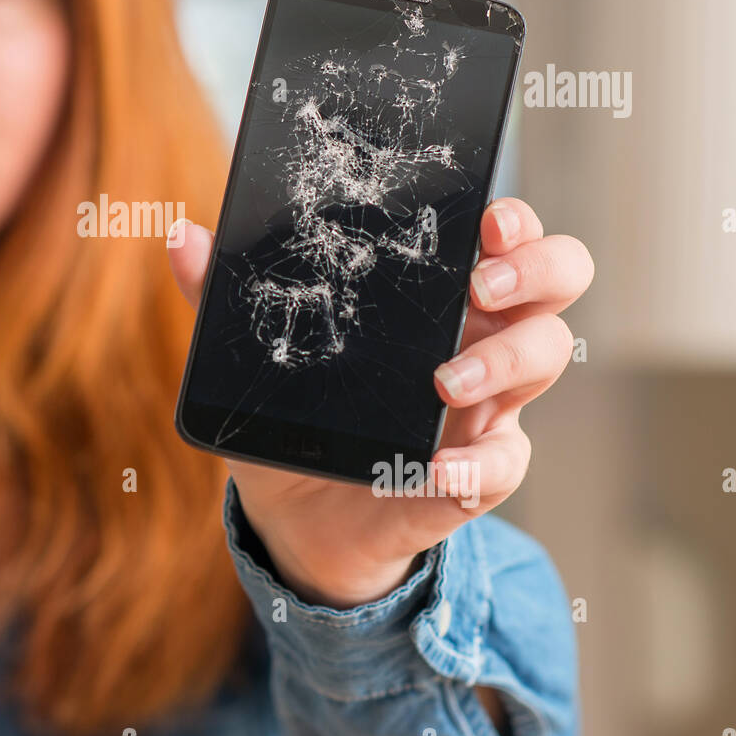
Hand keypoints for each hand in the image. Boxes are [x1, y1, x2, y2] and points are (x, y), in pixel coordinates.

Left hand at [167, 197, 593, 609]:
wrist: (296, 519)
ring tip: (444, 381)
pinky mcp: (469, 475)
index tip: (488, 215)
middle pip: (554, 282)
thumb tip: (181, 237)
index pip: (500, 239)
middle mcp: (473, 339)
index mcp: (432, 298)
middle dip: (535, 269)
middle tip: (481, 282)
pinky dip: (476, 466)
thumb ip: (223, 297)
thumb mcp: (257, 356)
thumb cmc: (296, 419)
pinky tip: (436, 468)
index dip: (513, 220)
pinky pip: (503, 465)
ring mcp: (482, 408)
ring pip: (544, 359)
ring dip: (504, 360)